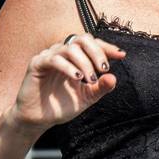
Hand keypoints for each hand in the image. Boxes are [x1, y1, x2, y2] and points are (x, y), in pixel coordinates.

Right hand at [7, 33, 125, 135]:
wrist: (40, 119)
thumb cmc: (62, 105)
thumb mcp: (87, 97)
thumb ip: (101, 88)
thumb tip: (114, 77)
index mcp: (76, 58)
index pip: (92, 44)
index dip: (107, 47)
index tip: (121, 55)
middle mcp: (63, 53)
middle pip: (82, 39)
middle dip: (96, 51)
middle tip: (104, 68)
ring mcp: (49, 56)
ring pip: (69, 48)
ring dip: (84, 62)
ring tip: (90, 79)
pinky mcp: (37, 64)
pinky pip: (53, 59)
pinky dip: (68, 67)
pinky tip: (77, 77)